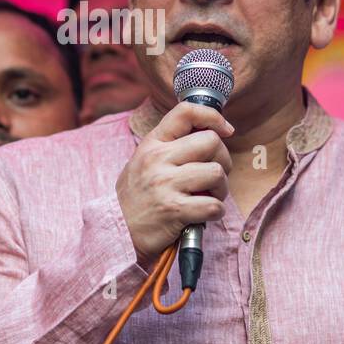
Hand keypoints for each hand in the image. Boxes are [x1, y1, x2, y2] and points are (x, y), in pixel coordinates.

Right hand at [115, 101, 233, 264]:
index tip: (225, 130)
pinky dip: (216, 212)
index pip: (186, 112)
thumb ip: (170, 145)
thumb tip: (208, 134)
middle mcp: (158, 159)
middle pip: (211, 141)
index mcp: (153, 144)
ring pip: (216, 172)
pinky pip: (213, 205)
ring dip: (221, 188)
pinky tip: (205, 214)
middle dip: (223, 159)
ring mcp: (166, 184)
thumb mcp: (143, 160)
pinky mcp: (174, 209)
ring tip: (209, 195)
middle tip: (214, 174)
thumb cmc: (136, 197)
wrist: (117, 231)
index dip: (212, 117)